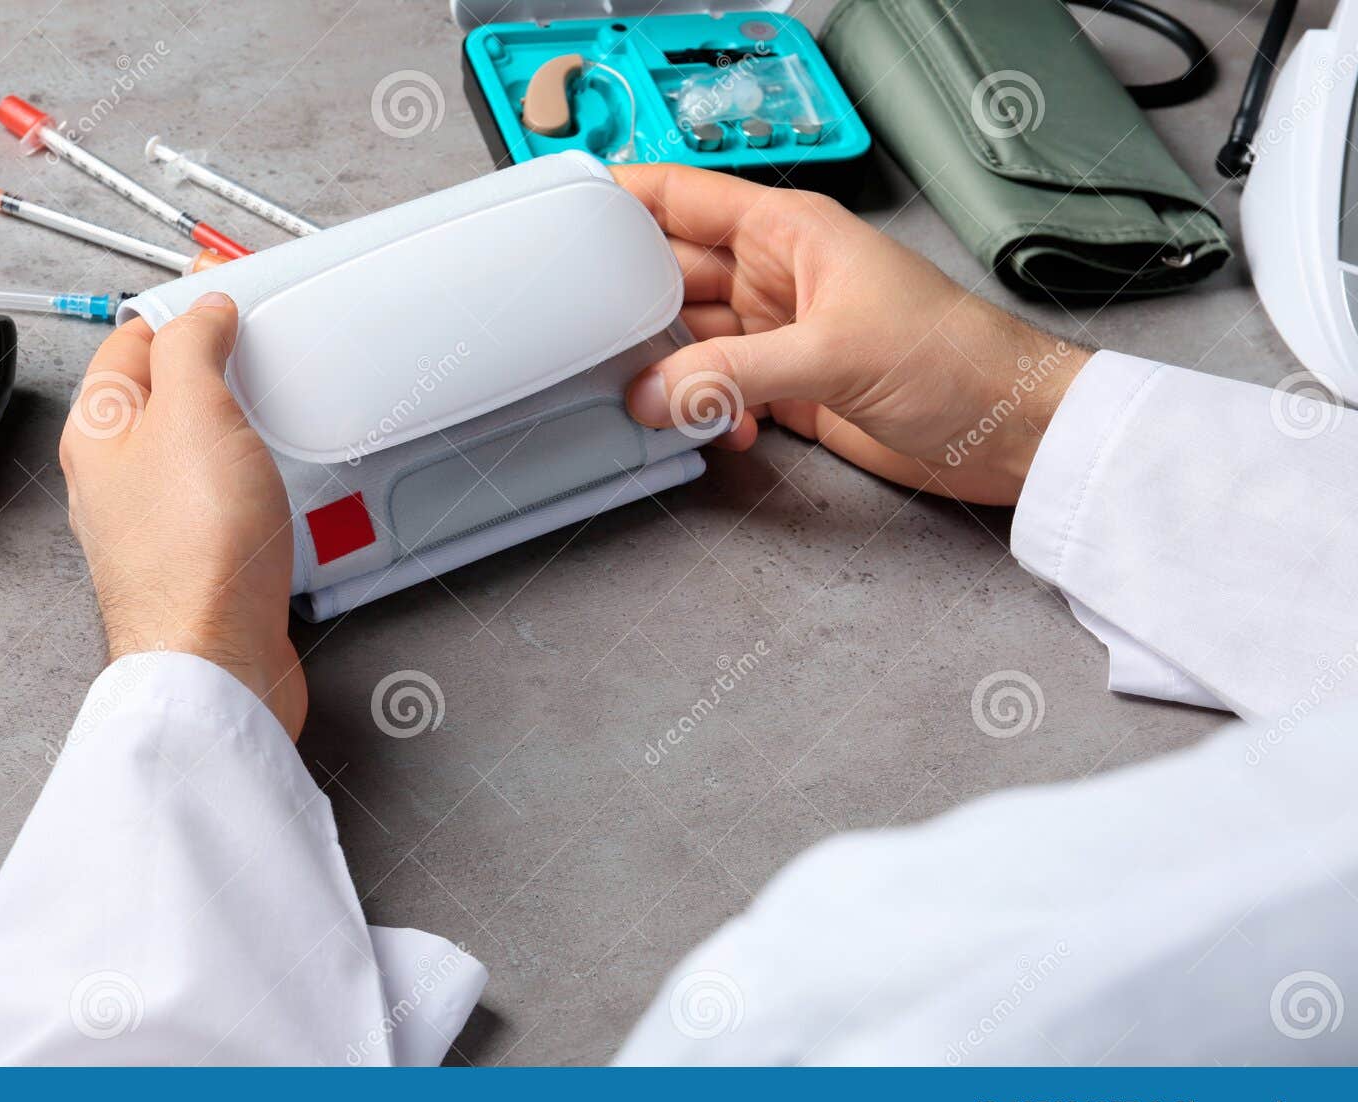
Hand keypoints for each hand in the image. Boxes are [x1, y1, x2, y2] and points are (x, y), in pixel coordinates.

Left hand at [60, 292, 307, 739]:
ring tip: (270, 412)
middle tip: (257, 350)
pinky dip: (248, 482)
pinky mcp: (193, 565)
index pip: (130, 340)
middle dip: (209, 367)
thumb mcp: (194, 412)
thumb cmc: (197, 549)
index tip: (226, 295)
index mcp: (98, 432)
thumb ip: (192, 347)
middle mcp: (114, 479)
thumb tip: (200, 310)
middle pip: (159, 396)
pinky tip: (274, 487)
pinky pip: (218, 502)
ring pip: (190, 451)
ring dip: (232, 428)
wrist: (216, 659)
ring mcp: (151, 525)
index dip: (180, 308)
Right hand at [616, 165, 1090, 504]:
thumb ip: (734, 374)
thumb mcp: (833, 353)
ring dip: (671, 374)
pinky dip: (708, 415)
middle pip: (673, 277)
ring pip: (692, 342)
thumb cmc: (955, 359)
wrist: (1008, 432)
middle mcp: (776, 277)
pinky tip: (720, 432)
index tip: (564, 216)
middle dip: (632, 308)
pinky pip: (719, 394)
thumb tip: (653, 394)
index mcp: (788, 232)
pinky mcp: (789, 390)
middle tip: (588, 339)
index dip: (622, 200)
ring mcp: (780, 335)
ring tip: (649, 399)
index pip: (684, 198)